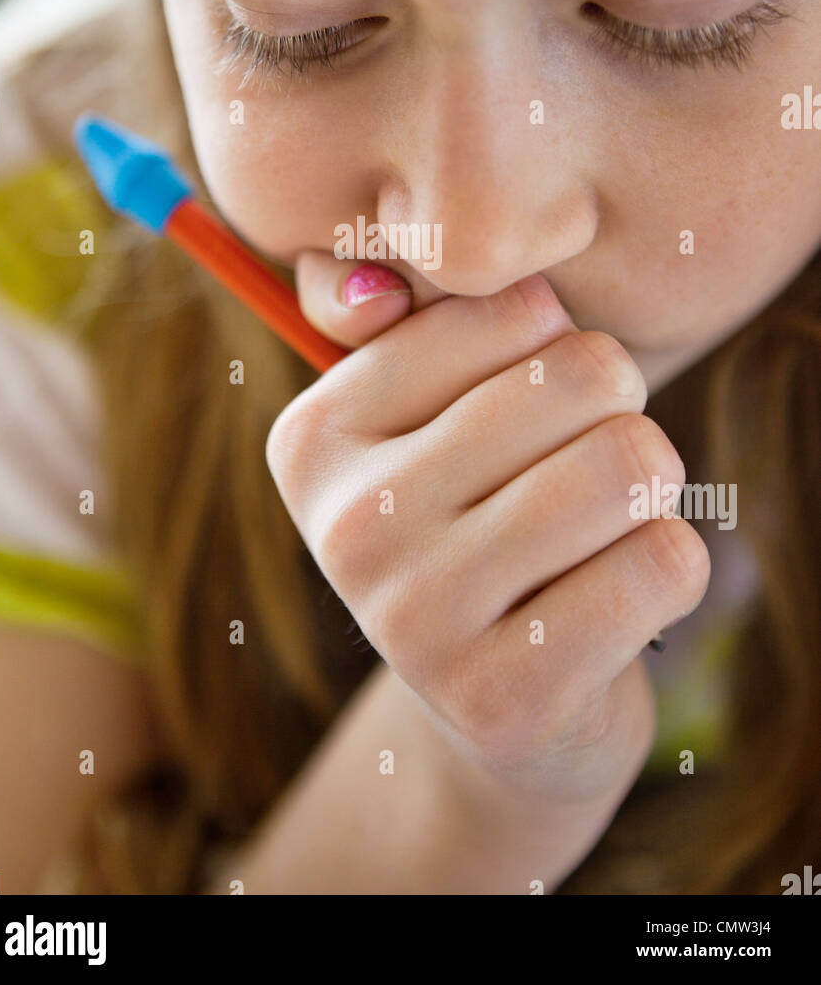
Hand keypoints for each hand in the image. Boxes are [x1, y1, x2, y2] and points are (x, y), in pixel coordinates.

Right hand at [266, 253, 709, 815]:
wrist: (503, 702)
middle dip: (620, 409)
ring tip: (607, 520)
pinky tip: (618, 594)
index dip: (562, 344)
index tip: (533, 402)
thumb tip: (419, 284)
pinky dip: (671, 563)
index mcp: (314, 437)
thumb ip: (425, 314)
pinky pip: (663, 564)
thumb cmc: (485, 518)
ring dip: (651, 486)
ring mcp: (413, 621)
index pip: (512, 310)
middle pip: (579, 376)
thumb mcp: (435, 413)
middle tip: (591, 460)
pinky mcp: (502, 700)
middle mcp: (347, 526)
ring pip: (628, 464)